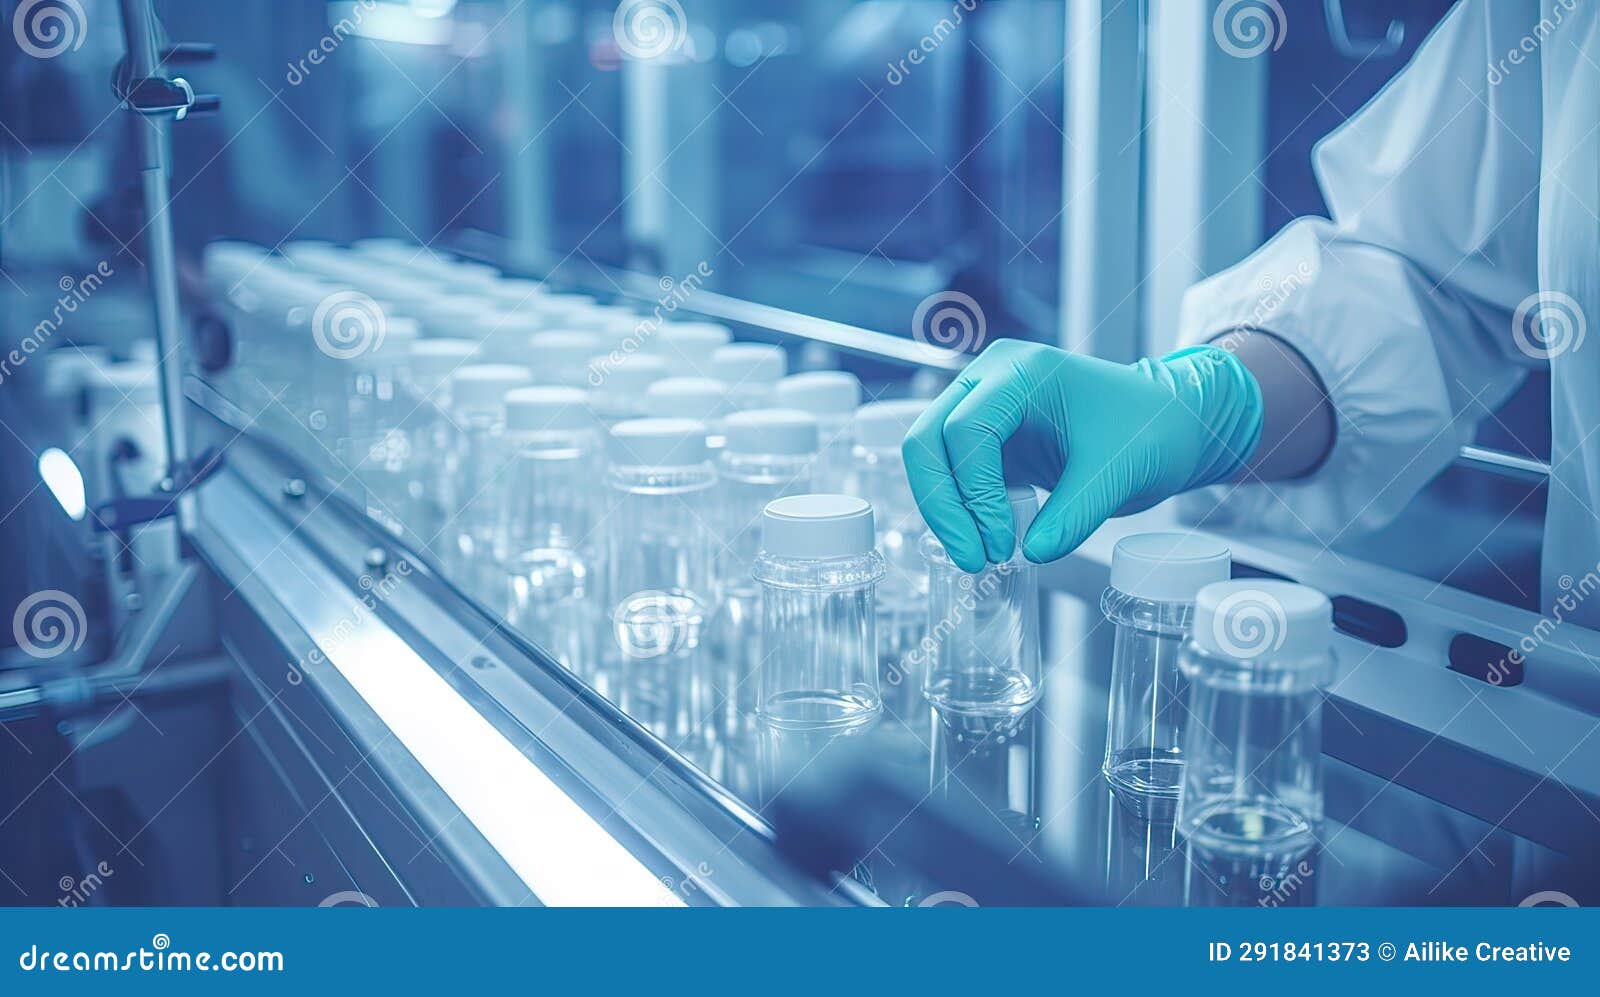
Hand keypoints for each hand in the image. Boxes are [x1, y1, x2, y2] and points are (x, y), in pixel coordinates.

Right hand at [902, 340, 1262, 571]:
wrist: (1169, 425)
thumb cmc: (1152, 429)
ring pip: (930, 458)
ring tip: (979, 557)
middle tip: (973, 557)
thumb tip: (1032, 553)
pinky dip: (961, 510)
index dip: (975, 491)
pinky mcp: (989, 439)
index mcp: (1021, 371)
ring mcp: (984, 408)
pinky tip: (984, 542)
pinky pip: (953, 475)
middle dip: (943, 504)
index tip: (1001, 541)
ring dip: (946, 511)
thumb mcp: (1119, 472)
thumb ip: (1074, 513)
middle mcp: (990, 382)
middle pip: (929, 440)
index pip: (967, 428)